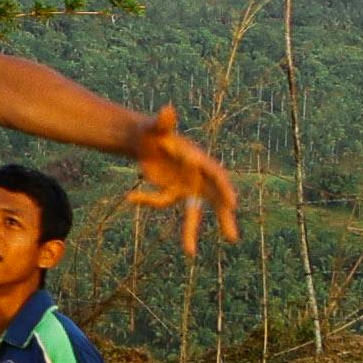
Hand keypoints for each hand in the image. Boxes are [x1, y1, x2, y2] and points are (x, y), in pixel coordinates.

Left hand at [115, 106, 243, 251]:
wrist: (142, 138)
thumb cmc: (153, 130)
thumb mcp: (156, 126)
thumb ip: (162, 122)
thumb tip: (167, 110)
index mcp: (199, 160)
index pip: (217, 176)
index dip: (225, 189)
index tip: (233, 204)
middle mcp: (196, 176)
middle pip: (215, 199)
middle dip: (224, 218)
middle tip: (232, 237)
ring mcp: (185, 186)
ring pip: (192, 212)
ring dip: (190, 231)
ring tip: (189, 252)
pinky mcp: (171, 192)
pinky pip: (162, 201)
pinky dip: (147, 201)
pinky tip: (130, 197)